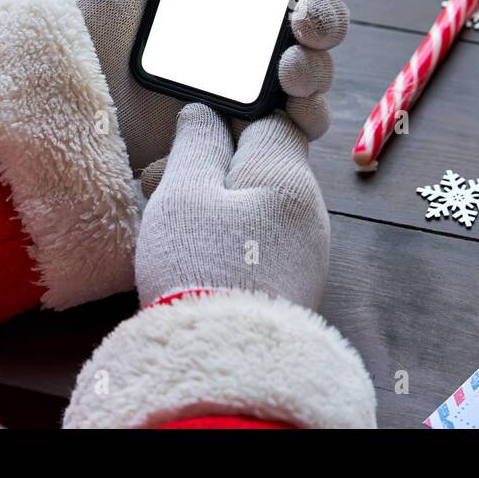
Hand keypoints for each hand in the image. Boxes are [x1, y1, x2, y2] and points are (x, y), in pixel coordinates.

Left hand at [74, 0, 358, 172]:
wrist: (72, 112)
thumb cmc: (91, 36)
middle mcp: (251, 30)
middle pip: (318, 13)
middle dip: (328, 10)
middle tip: (306, 9)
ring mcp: (255, 80)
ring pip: (317, 66)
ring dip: (319, 60)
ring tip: (292, 62)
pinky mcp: (250, 128)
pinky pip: (300, 123)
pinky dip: (307, 113)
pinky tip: (289, 103)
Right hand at [134, 104, 328, 308]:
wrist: (225, 364)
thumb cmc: (200, 271)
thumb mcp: (184, 193)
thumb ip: (196, 143)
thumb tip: (204, 114)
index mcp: (288, 174)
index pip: (268, 118)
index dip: (224, 120)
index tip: (189, 139)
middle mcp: (310, 208)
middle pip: (263, 164)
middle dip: (215, 169)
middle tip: (168, 188)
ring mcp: (307, 250)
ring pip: (260, 204)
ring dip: (220, 206)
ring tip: (178, 228)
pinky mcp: (295, 284)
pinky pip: (263, 240)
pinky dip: (232, 239)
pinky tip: (201, 258)